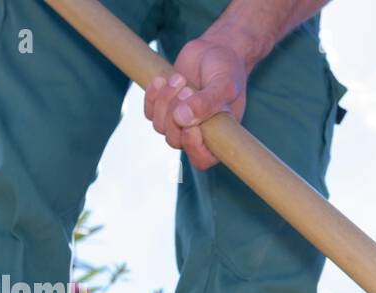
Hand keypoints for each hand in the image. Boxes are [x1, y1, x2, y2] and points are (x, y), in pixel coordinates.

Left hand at [144, 32, 257, 169]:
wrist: (216, 50)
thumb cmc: (227, 70)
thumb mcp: (224, 86)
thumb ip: (207, 103)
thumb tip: (182, 119)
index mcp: (218, 137)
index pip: (201, 159)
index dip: (192, 146)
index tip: (191, 124)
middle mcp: (198, 134)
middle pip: (175, 141)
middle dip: (175, 116)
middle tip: (187, 88)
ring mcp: (179, 122)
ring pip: (160, 126)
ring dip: (164, 101)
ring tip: (179, 79)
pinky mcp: (164, 107)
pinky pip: (148, 112)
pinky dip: (152, 95)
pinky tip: (162, 79)